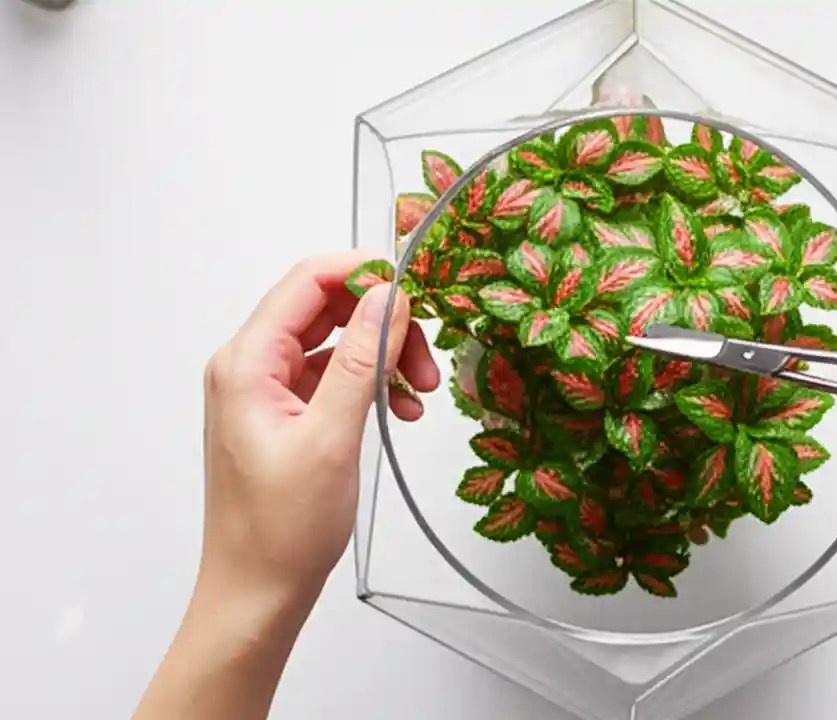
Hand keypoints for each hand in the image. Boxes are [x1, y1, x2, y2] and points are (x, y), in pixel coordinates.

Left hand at [135, 251, 438, 719]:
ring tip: (423, 392)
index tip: (417, 287)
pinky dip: (372, 386)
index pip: (307, 282)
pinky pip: (335, 378)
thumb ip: (360, 359)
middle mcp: (250, 366)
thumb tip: (387, 296)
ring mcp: (266, 391)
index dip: (364, 273)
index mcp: (247, 362)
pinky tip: (402, 411)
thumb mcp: (332, 437)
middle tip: (428, 360)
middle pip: (327, 309)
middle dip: (385, 324)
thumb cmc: (281, 529)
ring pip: (337, 343)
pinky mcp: (284, 415)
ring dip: (384, 357)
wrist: (257, 593)